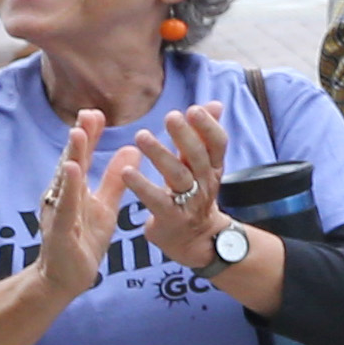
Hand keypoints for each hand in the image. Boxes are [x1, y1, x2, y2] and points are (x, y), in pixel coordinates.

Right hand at [32, 112, 142, 299]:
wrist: (65, 278)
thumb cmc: (82, 240)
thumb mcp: (104, 206)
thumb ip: (115, 180)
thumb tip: (130, 150)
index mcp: (73, 188)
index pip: (81, 156)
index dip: (88, 135)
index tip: (96, 113)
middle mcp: (62, 195)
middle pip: (72, 161)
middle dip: (80, 137)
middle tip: (89, 113)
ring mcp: (59, 211)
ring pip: (66, 180)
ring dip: (72, 155)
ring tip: (79, 132)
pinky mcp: (60, 230)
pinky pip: (66, 206)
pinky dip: (70, 187)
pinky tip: (73, 169)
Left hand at [114, 101, 229, 270]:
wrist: (196, 241)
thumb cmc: (194, 195)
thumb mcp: (204, 166)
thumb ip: (204, 135)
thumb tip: (215, 103)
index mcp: (212, 168)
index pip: (217, 144)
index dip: (208, 127)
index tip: (193, 109)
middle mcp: (204, 183)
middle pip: (198, 157)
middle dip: (185, 136)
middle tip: (170, 116)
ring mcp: (189, 202)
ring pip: (178, 176)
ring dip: (160, 155)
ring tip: (141, 136)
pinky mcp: (170, 219)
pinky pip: (156, 200)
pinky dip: (141, 185)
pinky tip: (126, 171)